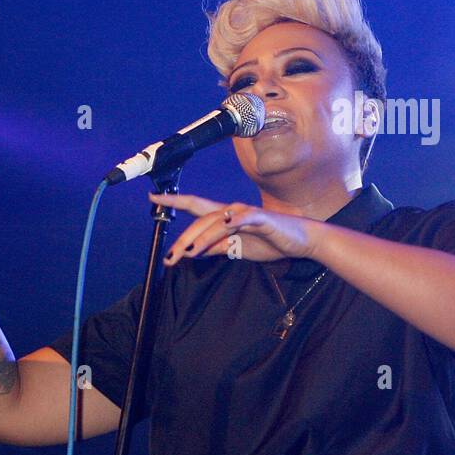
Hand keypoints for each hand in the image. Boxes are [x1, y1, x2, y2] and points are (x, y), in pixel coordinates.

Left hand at [150, 193, 319, 265]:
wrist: (301, 241)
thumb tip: (194, 250)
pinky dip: (233, 221)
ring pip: (217, 221)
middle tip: (170, 257)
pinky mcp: (262, 219)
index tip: (153, 197)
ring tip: (188, 253)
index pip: (195, 206)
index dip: (174, 201)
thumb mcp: (238, 248)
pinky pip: (244, 219)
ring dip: (201, 237)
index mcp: (226, 217)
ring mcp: (246, 214)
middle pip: (201, 219)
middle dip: (183, 238)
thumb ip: (217, 247)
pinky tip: (225, 226)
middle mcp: (232, 211)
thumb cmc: (271, 241)